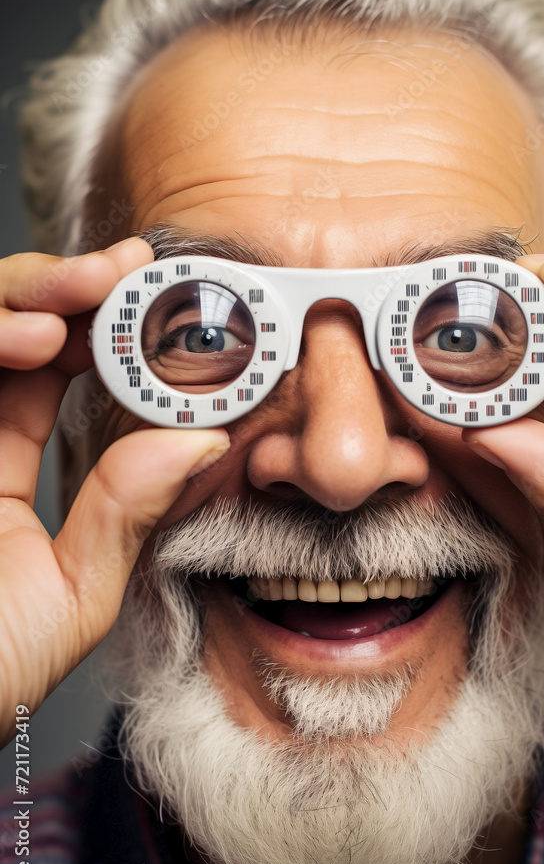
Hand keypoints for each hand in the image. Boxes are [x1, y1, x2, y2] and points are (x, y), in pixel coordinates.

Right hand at [0, 239, 228, 746]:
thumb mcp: (72, 593)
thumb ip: (127, 512)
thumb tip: (203, 440)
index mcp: (2, 473)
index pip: (47, 374)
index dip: (98, 328)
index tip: (154, 298)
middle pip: (5, 332)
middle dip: (65, 288)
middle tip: (124, 269)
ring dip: (26, 295)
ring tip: (86, 296)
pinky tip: (29, 340)